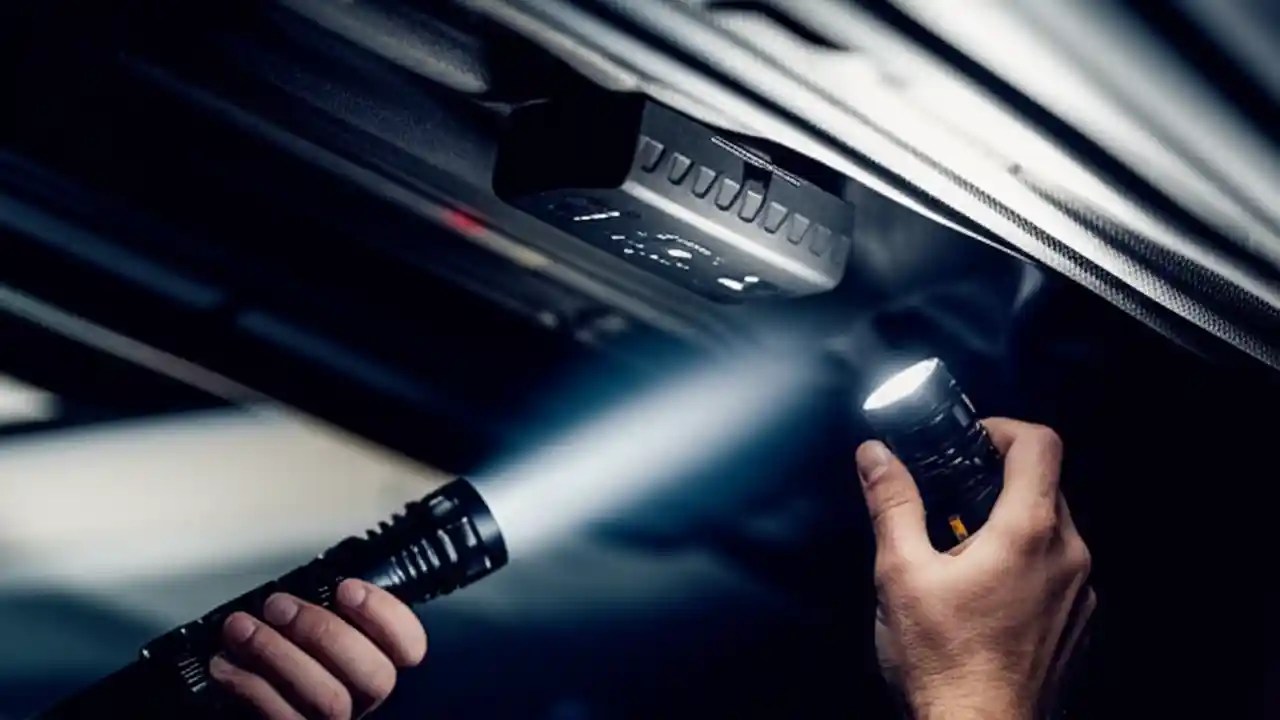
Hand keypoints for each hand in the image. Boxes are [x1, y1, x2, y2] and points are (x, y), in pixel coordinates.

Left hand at [209, 579, 426, 718]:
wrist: (238, 705)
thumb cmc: (275, 654)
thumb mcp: (304, 623)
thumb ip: (318, 608)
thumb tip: (305, 581)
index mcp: (373, 661)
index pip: (410, 646)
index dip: (386, 615)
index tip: (347, 588)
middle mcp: (363, 698)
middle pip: (375, 676)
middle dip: (324, 632)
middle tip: (279, 605)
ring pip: (329, 698)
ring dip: (279, 654)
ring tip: (241, 627)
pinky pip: (283, 717)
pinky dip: (250, 686)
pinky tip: (225, 663)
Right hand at [856, 418, 1092, 719]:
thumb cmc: (942, 661)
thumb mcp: (901, 572)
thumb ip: (892, 503)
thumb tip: (875, 455)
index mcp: (1029, 532)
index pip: (1039, 444)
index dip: (1002, 429)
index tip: (967, 442)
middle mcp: (1069, 555)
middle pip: (1045, 484)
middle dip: (998, 479)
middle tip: (950, 496)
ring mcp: (1081, 593)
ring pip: (1053, 529)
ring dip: (1011, 523)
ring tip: (961, 550)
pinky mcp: (1079, 624)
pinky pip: (1059, 570)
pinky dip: (1027, 563)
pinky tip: (983, 593)